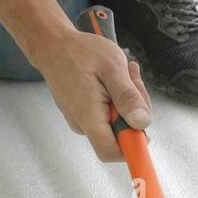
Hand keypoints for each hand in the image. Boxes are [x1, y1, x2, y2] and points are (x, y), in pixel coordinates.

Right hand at [31, 28, 151, 161]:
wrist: (53, 45)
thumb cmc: (79, 51)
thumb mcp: (113, 68)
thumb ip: (128, 97)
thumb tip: (142, 123)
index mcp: (88, 115)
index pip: (110, 152)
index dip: (132, 148)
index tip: (145, 131)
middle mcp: (83, 123)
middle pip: (121, 136)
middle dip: (135, 111)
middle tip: (133, 82)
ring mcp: (83, 119)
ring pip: (118, 123)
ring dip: (128, 100)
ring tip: (123, 75)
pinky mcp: (85, 113)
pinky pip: (110, 114)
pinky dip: (118, 98)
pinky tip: (115, 79)